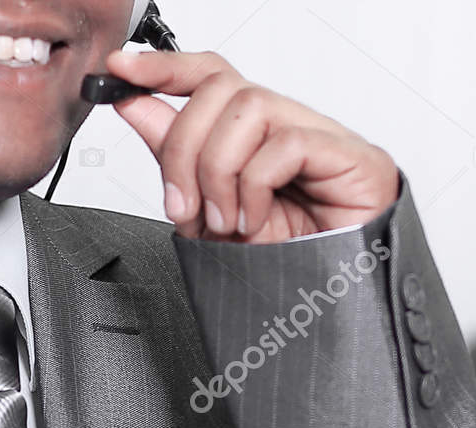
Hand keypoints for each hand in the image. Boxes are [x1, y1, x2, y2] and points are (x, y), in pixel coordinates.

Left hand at [106, 50, 399, 243]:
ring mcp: (326, 139)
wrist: (335, 311)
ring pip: (249, 108)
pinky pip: (286, 144)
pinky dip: (254, 186)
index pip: (213, 75)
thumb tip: (136, 107)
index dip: (165, 67)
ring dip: (218, 169)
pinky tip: (255, 223)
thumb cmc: (288, 267)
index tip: (120, 72)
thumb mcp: (212, 214)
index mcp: (259, 137)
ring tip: (223, 221)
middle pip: (221, 89)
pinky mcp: (354, 158)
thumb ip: (178, 158)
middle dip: (183, 148)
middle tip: (183, 207)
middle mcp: (291, 128)